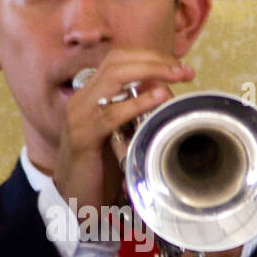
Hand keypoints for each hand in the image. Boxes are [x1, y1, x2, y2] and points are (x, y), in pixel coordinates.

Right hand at [53, 50, 194, 215]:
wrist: (73, 199)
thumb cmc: (100, 167)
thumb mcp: (120, 132)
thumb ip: (134, 111)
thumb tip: (163, 90)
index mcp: (89, 95)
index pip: (118, 59)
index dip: (149, 57)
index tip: (177, 65)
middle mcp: (81, 99)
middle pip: (117, 62)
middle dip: (154, 61)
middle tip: (183, 70)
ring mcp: (79, 116)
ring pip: (113, 78)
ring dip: (150, 73)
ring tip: (175, 77)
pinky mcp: (82, 138)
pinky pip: (110, 114)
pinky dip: (136, 103)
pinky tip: (157, 98)